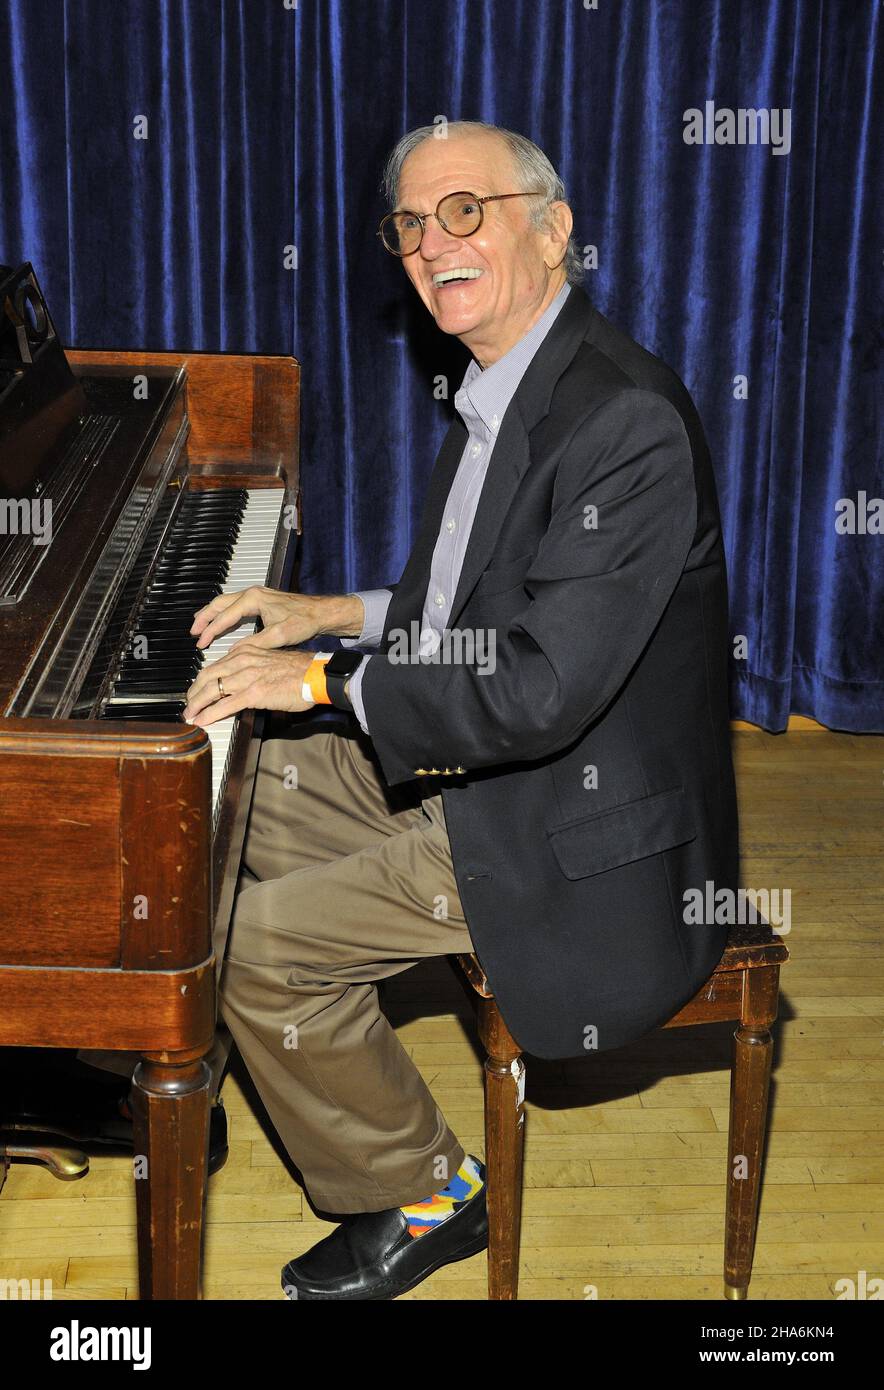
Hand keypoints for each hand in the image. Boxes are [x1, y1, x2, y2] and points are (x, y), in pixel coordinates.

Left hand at [183, 646, 313, 726]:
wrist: (315, 674)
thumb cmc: (300, 670)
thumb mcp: (269, 661)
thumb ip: (252, 667)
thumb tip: (241, 681)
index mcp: (246, 652)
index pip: (215, 665)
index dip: (201, 680)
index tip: (196, 690)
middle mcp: (243, 661)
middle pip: (207, 676)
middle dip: (193, 692)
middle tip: (188, 704)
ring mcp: (247, 677)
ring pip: (212, 690)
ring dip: (196, 704)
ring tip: (190, 714)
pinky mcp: (254, 693)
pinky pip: (225, 704)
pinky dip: (209, 713)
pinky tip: (202, 719)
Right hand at [190, 588, 364, 654]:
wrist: (321, 613)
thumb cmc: (304, 621)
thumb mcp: (279, 635)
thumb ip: (256, 643)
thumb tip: (235, 651)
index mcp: (254, 599)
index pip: (225, 616)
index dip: (211, 631)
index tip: (201, 643)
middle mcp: (252, 593)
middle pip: (219, 603)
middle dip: (204, 617)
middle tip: (193, 632)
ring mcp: (256, 595)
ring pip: (225, 602)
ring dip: (212, 613)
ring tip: (199, 626)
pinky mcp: (261, 600)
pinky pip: (234, 604)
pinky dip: (223, 612)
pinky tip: (220, 621)